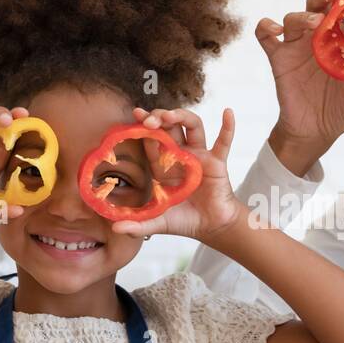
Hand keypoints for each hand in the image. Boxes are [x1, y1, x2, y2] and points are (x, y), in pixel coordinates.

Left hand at [110, 107, 245, 242]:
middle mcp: (182, 156)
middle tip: (148, 118)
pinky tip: (227, 113)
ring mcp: (200, 156)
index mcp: (164, 166)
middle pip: (171, 127)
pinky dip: (227, 128)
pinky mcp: (217, 162)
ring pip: (193, 127)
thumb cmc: (185, 222)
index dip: (144, 127)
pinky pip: (223, 142)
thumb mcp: (157, 223)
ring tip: (171, 114)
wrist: (212, 228)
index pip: (153, 141)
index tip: (135, 116)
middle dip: (160, 118)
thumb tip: (116, 230)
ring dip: (183, 116)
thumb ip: (138, 226)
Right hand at [257, 0, 343, 174]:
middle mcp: (315, 33)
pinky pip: (266, 35)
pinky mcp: (278, 59)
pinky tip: (275, 32)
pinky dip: (267, 27)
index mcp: (337, 34)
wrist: (315, 131)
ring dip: (302, 16)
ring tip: (315, 25)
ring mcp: (295, 45)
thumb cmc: (342, 108)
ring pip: (293, 15)